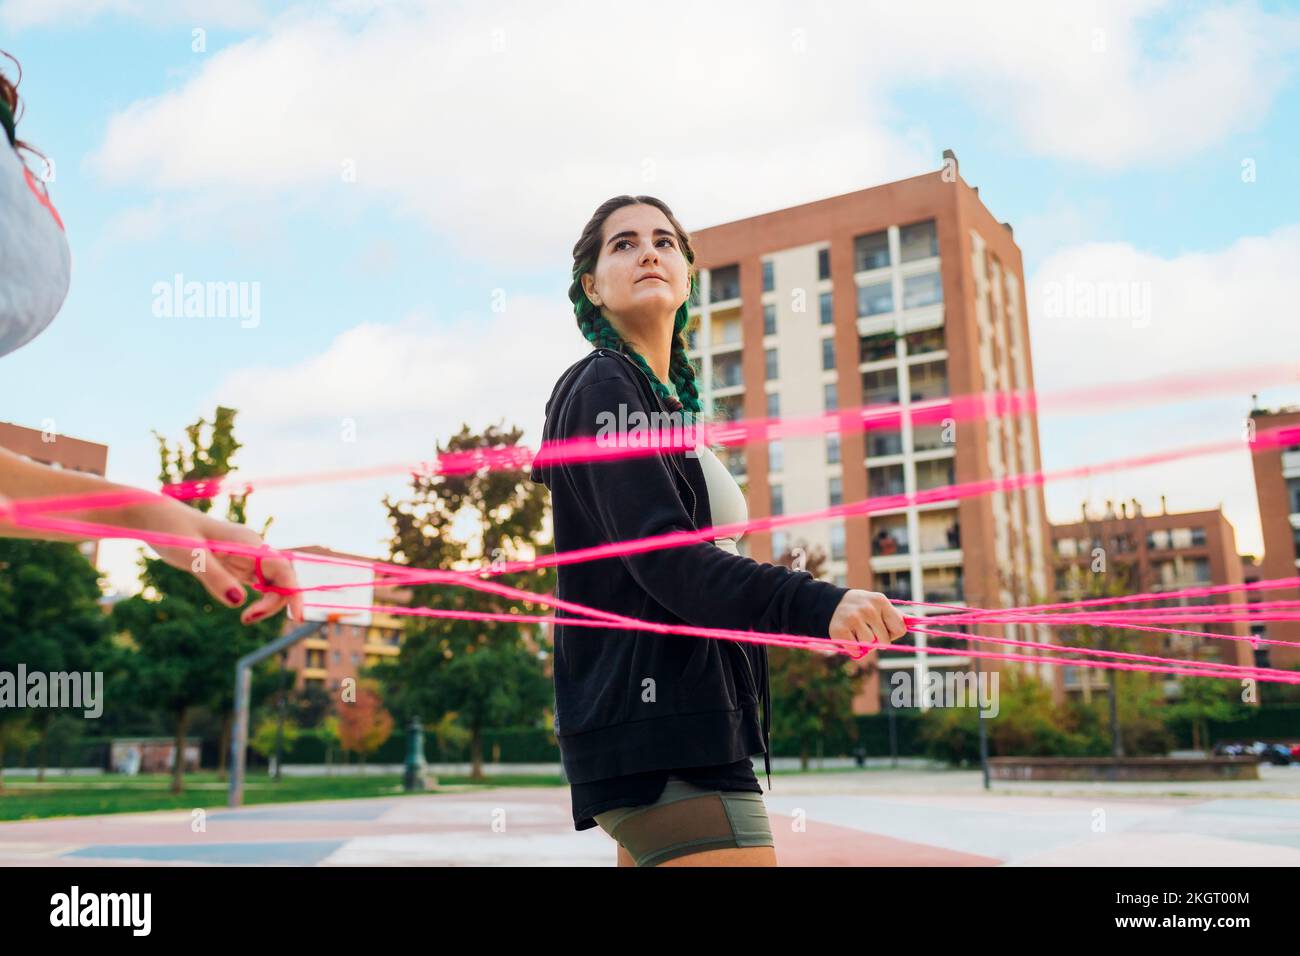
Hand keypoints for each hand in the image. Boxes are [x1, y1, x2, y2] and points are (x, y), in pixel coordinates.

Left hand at [148, 499, 303, 624]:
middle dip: (275, 603)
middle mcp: (253, 550)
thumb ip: (215, 578)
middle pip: (281, 579)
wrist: (156, 519)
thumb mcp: (191, 556)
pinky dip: (257, 600)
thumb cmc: (172, 532)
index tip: (295, 618)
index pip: (283, 570)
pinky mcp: (235, 565)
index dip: (293, 593)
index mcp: (249, 544)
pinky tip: (244, 611)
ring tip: (245, 619)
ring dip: (267, 604)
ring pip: (271, 584)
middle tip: (246, 619)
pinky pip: (257, 584)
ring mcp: (245, 557)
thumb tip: (240, 603)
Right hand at [828, 589, 906, 652]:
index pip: (900, 629)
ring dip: (864, 644)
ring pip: (870, 645)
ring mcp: (853, 618)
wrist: (833, 603)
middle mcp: (867, 609)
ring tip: (857, 631)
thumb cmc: (863, 607)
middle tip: (868, 629)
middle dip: (878, 640)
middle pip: (885, 640)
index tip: (883, 627)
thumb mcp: (880, 605)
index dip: (892, 633)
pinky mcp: (839, 630)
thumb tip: (916, 621)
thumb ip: (896, 616)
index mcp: (881, 601)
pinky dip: (853, 649)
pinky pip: (855, 650)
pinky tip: (849, 636)